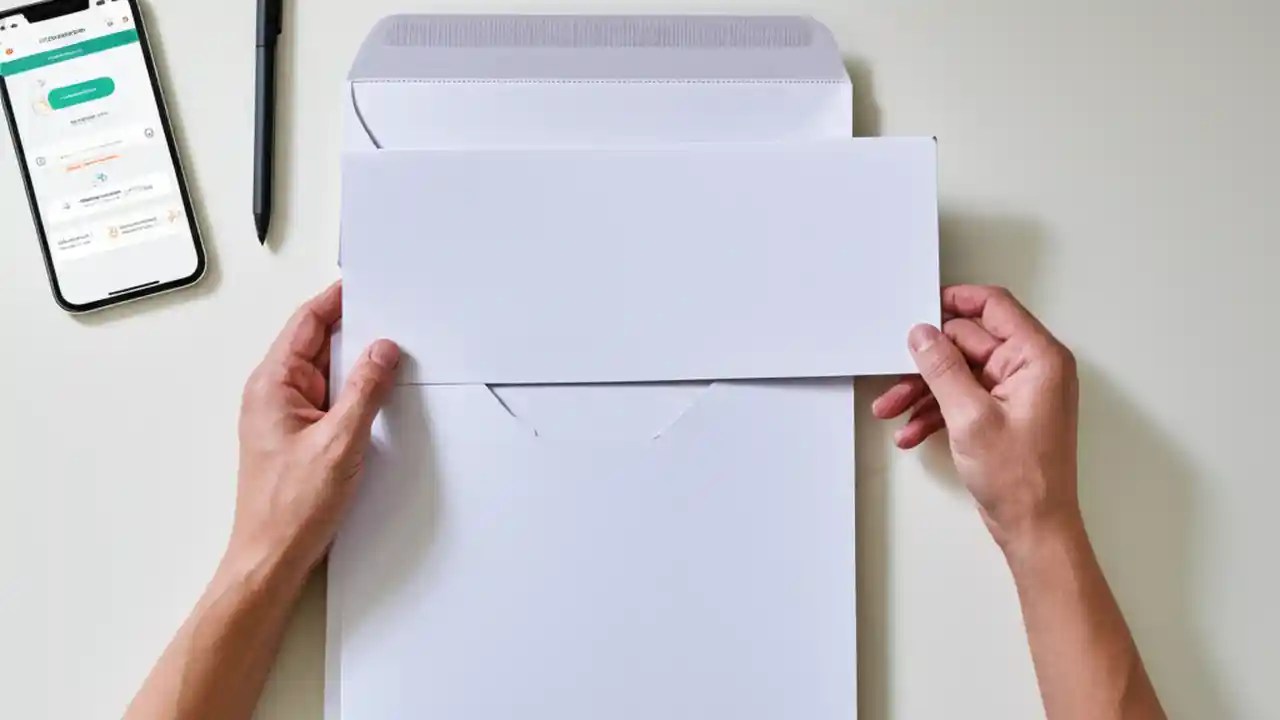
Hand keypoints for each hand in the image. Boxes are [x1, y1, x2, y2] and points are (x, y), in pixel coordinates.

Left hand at [229, 282, 399, 578]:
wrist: (271, 558)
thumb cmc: (289, 509)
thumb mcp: (340, 442)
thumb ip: (366, 390)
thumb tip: (383, 351)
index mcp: (272, 384)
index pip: (308, 323)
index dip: (338, 301)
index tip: (369, 288)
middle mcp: (274, 394)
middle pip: (319, 344)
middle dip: (357, 332)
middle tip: (395, 324)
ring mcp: (286, 415)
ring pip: (328, 373)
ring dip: (359, 366)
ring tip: (392, 361)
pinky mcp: (300, 435)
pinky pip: (331, 399)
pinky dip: (355, 393)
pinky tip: (379, 398)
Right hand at [872, 285, 1080, 549]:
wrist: (1034, 527)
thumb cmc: (1022, 480)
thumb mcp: (970, 417)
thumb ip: (943, 368)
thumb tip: (922, 334)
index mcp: (1038, 358)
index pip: (994, 307)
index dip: (954, 303)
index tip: (920, 308)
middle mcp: (1031, 369)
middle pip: (968, 344)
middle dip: (927, 364)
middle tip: (894, 377)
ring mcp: (1017, 393)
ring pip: (959, 373)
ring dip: (924, 392)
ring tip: (893, 411)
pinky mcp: (1003, 414)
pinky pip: (962, 398)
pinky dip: (936, 411)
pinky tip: (913, 431)